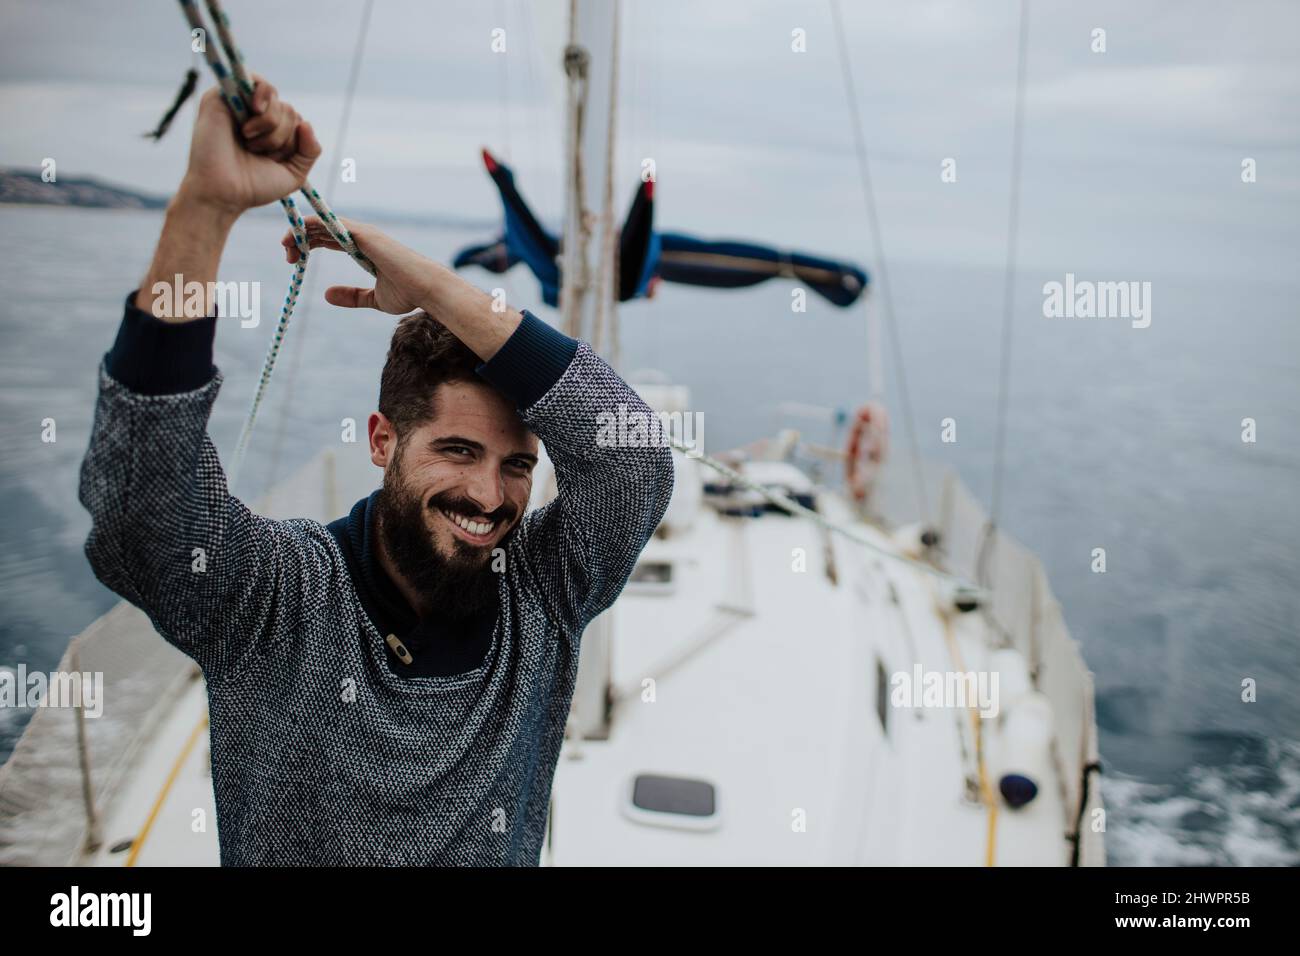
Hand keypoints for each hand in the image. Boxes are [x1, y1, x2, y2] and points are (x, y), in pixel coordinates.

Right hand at [178, 75, 320, 215]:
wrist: (224, 192)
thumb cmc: (254, 186)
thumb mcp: (294, 173)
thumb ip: (310, 150)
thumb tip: (306, 123)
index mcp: (271, 132)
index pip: (297, 122)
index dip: (293, 143)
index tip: (273, 160)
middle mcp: (255, 117)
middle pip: (289, 110)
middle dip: (281, 136)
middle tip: (257, 152)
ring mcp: (238, 105)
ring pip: (276, 98)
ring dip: (270, 125)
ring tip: (249, 141)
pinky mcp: (222, 96)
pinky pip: (256, 79)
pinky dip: (263, 99)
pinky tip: (255, 111)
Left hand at [281, 216, 523, 360]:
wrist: (426, 289)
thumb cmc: (408, 294)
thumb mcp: (373, 299)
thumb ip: (352, 296)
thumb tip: (326, 295)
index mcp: (362, 248)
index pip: (329, 239)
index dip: (309, 244)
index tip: (292, 258)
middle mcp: (361, 236)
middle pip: (323, 229)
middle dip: (300, 237)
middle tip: (285, 252)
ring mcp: (363, 233)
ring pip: (325, 224)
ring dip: (302, 230)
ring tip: (285, 242)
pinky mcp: (364, 234)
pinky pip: (332, 223)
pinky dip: (313, 224)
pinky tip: (298, 229)